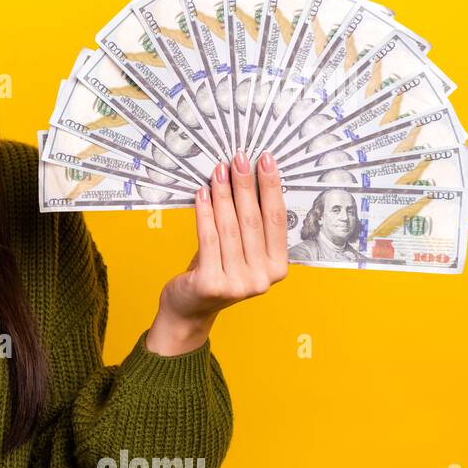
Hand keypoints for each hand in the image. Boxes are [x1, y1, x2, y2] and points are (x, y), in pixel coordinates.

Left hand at [146, 149, 288, 355]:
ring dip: (224, 194)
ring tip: (218, 171)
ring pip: (230, 227)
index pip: (277, 220)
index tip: (266, 160)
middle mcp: (262, 278)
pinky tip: (202, 194)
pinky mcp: (212, 284)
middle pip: (253, 220)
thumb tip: (248, 176)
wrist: (190, 309)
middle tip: (239, 158)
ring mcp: (238, 284)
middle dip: (246, 184)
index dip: (271, 187)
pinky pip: (209, 239)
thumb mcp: (240, 251)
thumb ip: (249, 225)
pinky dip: (204, 213)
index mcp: (277, 268)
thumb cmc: (216, 272)